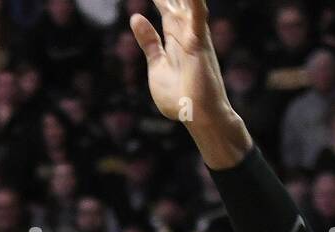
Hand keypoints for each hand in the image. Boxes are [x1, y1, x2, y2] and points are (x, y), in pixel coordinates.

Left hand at [131, 1, 233, 130]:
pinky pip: (198, 18)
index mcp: (174, 37)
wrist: (197, 117)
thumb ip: (149, 42)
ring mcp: (194, 36)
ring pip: (187, 1)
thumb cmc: (180, 98)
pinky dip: (195, 3)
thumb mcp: (156, 67)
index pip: (165, 6)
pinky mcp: (199, 44)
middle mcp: (186, 32)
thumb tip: (136, 18)